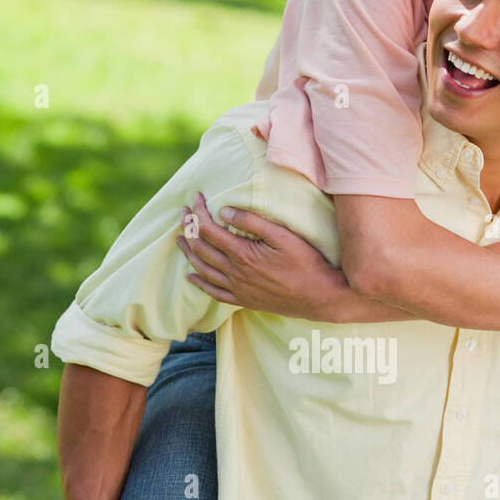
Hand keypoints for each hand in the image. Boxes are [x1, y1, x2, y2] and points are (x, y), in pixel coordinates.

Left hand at [177, 193, 343, 319]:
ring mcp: (239, 289)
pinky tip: (192, 277)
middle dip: (189, 228)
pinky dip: (200, 284)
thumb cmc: (306, 263)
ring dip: (188, 253)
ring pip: (203, 270)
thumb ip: (253, 221)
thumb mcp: (283, 235)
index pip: (209, 230)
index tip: (197, 198)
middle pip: (201, 249)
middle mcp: (236, 273)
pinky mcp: (245, 301)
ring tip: (180, 239)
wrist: (320, 296)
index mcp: (243, 254)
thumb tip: (225, 211)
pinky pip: (215, 293)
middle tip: (183, 214)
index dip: (199, 212)